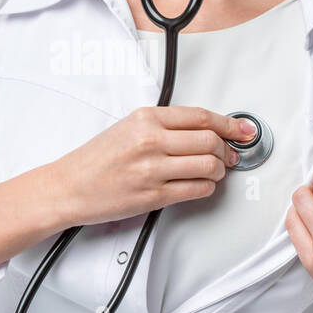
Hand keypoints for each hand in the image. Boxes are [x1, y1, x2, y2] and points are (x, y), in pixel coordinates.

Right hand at [51, 105, 256, 227]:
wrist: (69, 187)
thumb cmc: (96, 159)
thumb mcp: (128, 127)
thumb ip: (164, 125)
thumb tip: (205, 130)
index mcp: (145, 118)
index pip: (200, 117)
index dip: (228, 124)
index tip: (243, 129)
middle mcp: (150, 141)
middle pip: (209, 141)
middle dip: (226, 149)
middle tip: (229, 154)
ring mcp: (152, 170)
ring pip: (208, 166)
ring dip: (219, 170)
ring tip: (214, 171)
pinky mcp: (153, 196)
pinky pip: (196, 189)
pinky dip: (207, 187)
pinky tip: (200, 184)